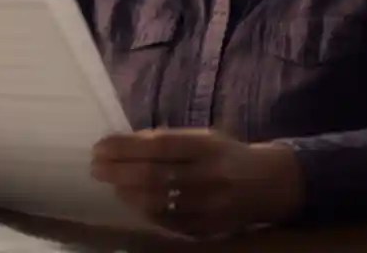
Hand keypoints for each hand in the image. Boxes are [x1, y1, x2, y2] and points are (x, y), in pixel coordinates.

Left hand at [90, 128, 303, 237]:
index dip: (126, 147)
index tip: (100, 146)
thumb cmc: (227, 154)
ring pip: (159, 202)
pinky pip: (170, 223)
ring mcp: (210, 206)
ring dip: (128, 193)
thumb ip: (170, 140)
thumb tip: (123, 144)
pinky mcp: (209, 228)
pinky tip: (133, 201)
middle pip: (155, 176)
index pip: (159, 145)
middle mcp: (210, 176)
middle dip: (119, 171)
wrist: (270, 184)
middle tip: (96, 167)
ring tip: (112, 184)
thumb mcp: (205, 137)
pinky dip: (147, 212)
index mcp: (208, 146)